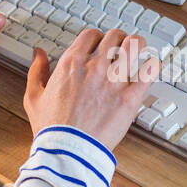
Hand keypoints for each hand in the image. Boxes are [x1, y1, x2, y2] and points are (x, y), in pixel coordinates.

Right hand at [24, 29, 159, 150]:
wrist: (68, 151)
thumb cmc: (52, 129)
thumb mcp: (34, 97)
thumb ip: (36, 71)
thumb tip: (38, 54)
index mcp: (71, 63)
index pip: (91, 35)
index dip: (98, 38)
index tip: (100, 46)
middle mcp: (94, 67)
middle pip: (115, 36)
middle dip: (120, 39)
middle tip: (122, 48)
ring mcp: (114, 81)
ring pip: (135, 46)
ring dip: (139, 46)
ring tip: (140, 52)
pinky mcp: (130, 97)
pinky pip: (149, 71)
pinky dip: (152, 66)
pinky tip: (151, 69)